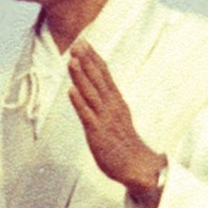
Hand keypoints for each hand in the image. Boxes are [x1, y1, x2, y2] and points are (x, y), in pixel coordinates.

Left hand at [67, 42, 164, 207]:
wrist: (137, 166)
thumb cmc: (124, 142)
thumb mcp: (117, 115)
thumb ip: (108, 100)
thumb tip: (98, 86)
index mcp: (116, 101)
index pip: (104, 74)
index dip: (93, 58)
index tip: (84, 41)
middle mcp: (111, 106)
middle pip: (98, 79)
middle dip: (87, 60)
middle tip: (78, 43)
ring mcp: (105, 119)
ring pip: (91, 94)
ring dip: (81, 76)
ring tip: (72, 60)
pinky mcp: (98, 133)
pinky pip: (87, 116)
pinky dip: (79, 102)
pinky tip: (71, 91)